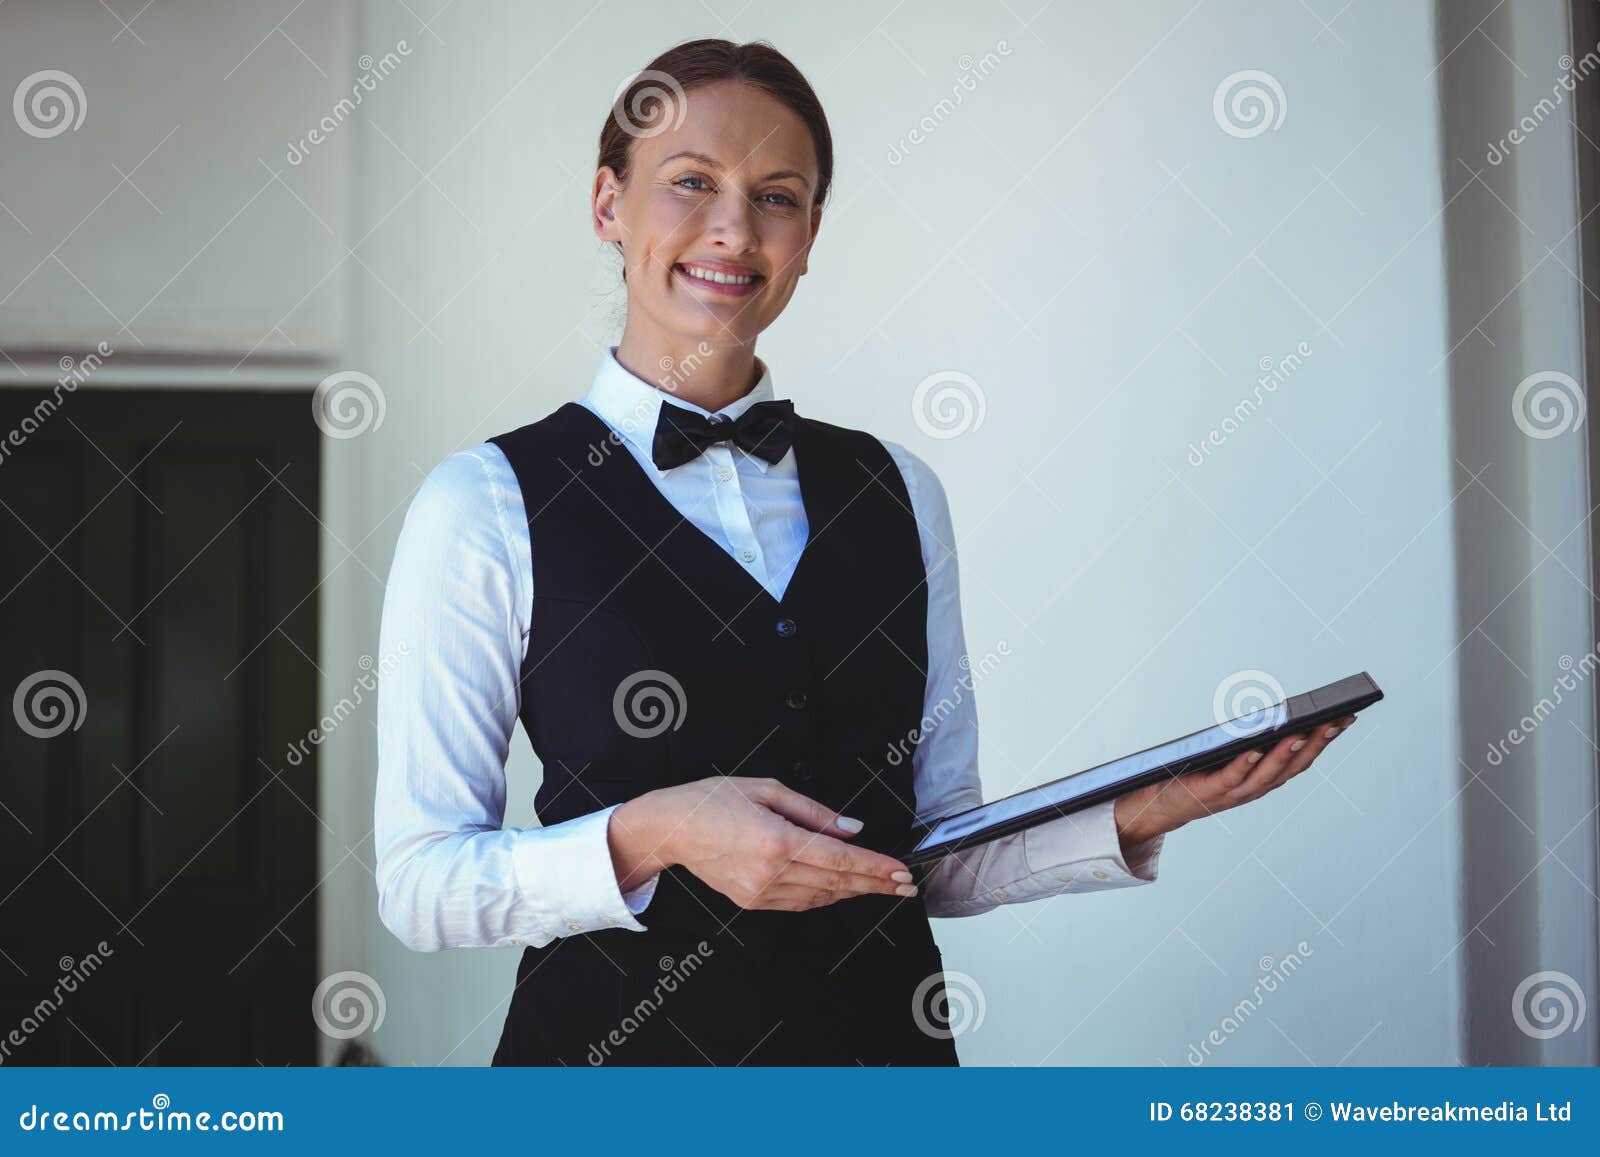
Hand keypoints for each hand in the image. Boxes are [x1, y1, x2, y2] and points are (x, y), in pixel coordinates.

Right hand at [608, 776, 918, 911]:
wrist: (670, 829)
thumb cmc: (712, 800)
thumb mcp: (767, 789)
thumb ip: (814, 812)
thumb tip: (851, 828)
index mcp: (777, 840)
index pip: (841, 860)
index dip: (876, 868)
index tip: (902, 872)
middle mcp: (771, 872)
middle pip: (838, 883)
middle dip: (877, 885)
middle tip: (906, 886)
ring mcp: (761, 893)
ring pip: (822, 897)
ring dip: (854, 892)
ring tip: (882, 886)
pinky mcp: (753, 902)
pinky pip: (800, 903)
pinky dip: (826, 896)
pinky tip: (842, 889)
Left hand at [1112, 714, 1357, 845]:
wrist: (1163, 805)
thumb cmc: (1199, 775)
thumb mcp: (1233, 755)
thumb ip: (1254, 740)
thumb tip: (1276, 713)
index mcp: (1266, 778)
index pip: (1303, 759)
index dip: (1326, 740)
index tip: (1346, 717)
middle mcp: (1256, 788)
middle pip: (1293, 766)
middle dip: (1317, 743)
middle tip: (1336, 720)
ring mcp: (1235, 792)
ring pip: (1268, 774)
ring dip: (1286, 754)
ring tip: (1303, 732)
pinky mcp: (1210, 792)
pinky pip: (1232, 778)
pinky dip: (1245, 765)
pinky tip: (1255, 749)